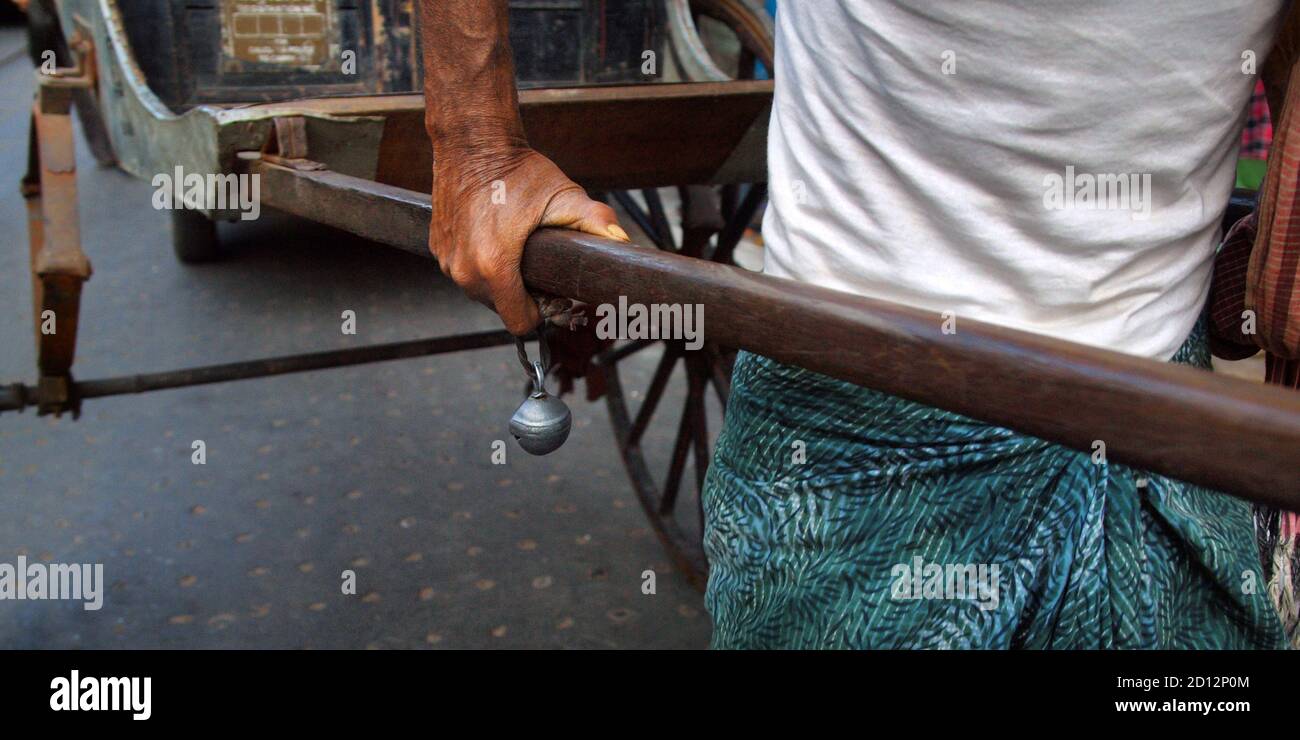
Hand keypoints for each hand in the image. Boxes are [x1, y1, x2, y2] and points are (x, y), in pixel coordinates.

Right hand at [429, 146, 628, 334]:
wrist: (473, 142)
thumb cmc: (516, 169)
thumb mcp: (563, 196)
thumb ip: (596, 221)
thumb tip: (624, 242)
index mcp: (495, 266)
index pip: (520, 323)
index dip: (541, 311)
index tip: (549, 290)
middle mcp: (465, 270)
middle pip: (502, 308)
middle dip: (522, 294)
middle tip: (537, 264)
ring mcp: (447, 260)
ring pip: (481, 291)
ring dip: (500, 279)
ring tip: (514, 249)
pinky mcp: (437, 248)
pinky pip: (463, 270)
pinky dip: (479, 263)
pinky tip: (493, 237)